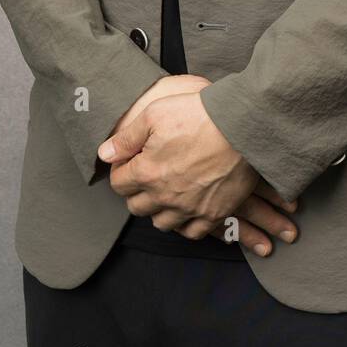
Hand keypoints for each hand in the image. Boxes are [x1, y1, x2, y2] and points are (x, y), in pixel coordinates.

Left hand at [107, 75, 299, 254]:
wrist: (242, 126)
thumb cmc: (198, 114)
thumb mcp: (155, 114)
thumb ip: (125, 137)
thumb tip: (104, 154)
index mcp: (146, 172)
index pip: (118, 184)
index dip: (123, 170)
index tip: (133, 160)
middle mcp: (165, 196)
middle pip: (137, 206)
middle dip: (138, 190)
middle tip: (150, 173)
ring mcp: (190, 209)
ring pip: (161, 222)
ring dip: (159, 208)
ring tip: (168, 190)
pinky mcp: (214, 214)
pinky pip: (191, 232)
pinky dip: (185, 223)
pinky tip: (187, 207)